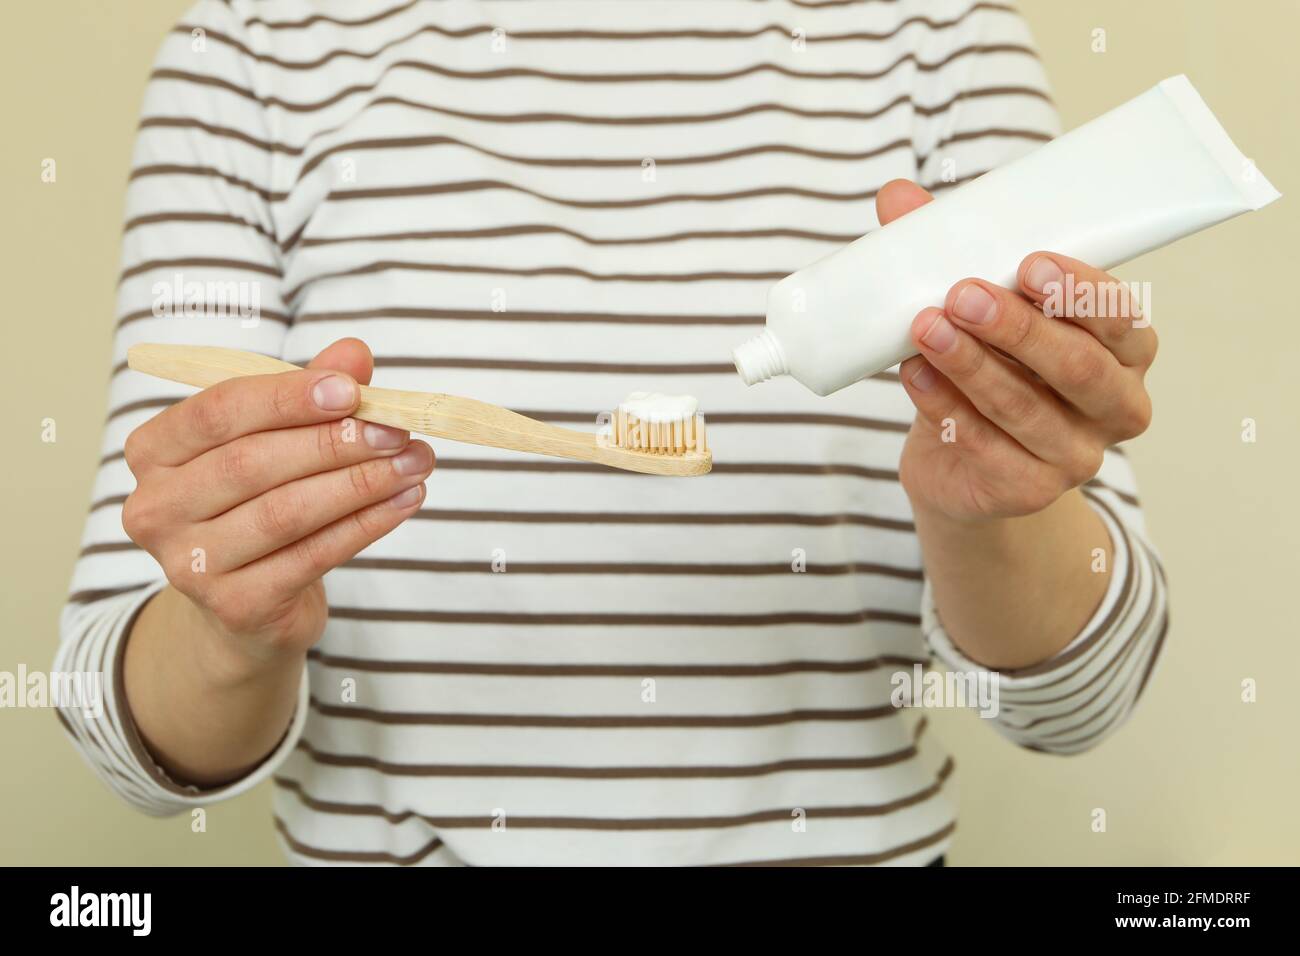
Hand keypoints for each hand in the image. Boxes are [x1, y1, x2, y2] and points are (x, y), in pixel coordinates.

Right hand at [121, 338, 433, 674]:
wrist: (247, 605)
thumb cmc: (259, 504)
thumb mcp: (278, 441)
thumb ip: (311, 394)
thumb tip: (355, 353)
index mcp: (155, 451)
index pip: (220, 411)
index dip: (288, 397)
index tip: (353, 390)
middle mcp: (156, 507)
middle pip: (254, 462)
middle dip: (336, 443)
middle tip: (399, 430)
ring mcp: (189, 564)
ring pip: (286, 512)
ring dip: (361, 484)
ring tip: (415, 463)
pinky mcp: (234, 606)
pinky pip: (311, 557)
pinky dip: (366, 525)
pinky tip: (404, 502)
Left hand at [877, 180, 1156, 521]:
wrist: (961, 465)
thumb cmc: (987, 369)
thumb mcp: (978, 310)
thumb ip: (947, 253)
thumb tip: (896, 197)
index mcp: (1125, 349)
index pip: (1120, 316)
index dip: (1078, 290)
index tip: (1027, 262)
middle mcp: (1116, 405)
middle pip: (1078, 366)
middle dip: (1017, 328)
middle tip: (961, 294)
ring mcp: (1077, 456)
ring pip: (1025, 409)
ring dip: (970, 365)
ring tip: (924, 328)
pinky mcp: (1029, 492)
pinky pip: (986, 449)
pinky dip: (946, 409)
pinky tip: (915, 377)